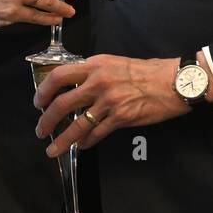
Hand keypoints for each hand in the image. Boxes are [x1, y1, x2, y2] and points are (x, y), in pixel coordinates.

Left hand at [33, 54, 185, 156]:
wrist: (174, 82)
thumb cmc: (148, 71)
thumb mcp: (115, 63)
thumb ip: (94, 72)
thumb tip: (75, 85)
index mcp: (96, 65)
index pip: (60, 76)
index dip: (44, 91)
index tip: (38, 101)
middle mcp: (99, 82)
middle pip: (62, 103)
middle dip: (46, 120)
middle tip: (40, 130)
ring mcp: (109, 101)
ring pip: (77, 124)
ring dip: (62, 140)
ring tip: (53, 149)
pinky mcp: (121, 118)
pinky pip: (96, 133)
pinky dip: (86, 142)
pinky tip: (81, 145)